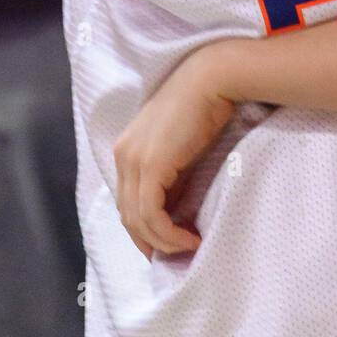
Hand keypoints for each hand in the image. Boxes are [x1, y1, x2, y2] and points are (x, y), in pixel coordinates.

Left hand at [113, 48, 235, 259]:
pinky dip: (169, 234)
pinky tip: (190, 238)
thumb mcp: (181, 148)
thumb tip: (177, 211)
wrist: (212, 80)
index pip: (126, 202)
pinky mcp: (151, 166)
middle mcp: (123, 156)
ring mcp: (133, 160)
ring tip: (189, 248)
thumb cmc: (204, 108)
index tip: (166, 246)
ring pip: (137, 220)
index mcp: (127, 150)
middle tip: (177, 256)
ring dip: (163, 242)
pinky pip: (152, 214)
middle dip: (150, 242)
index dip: (143, 230)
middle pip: (127, 216)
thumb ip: (172, 174)